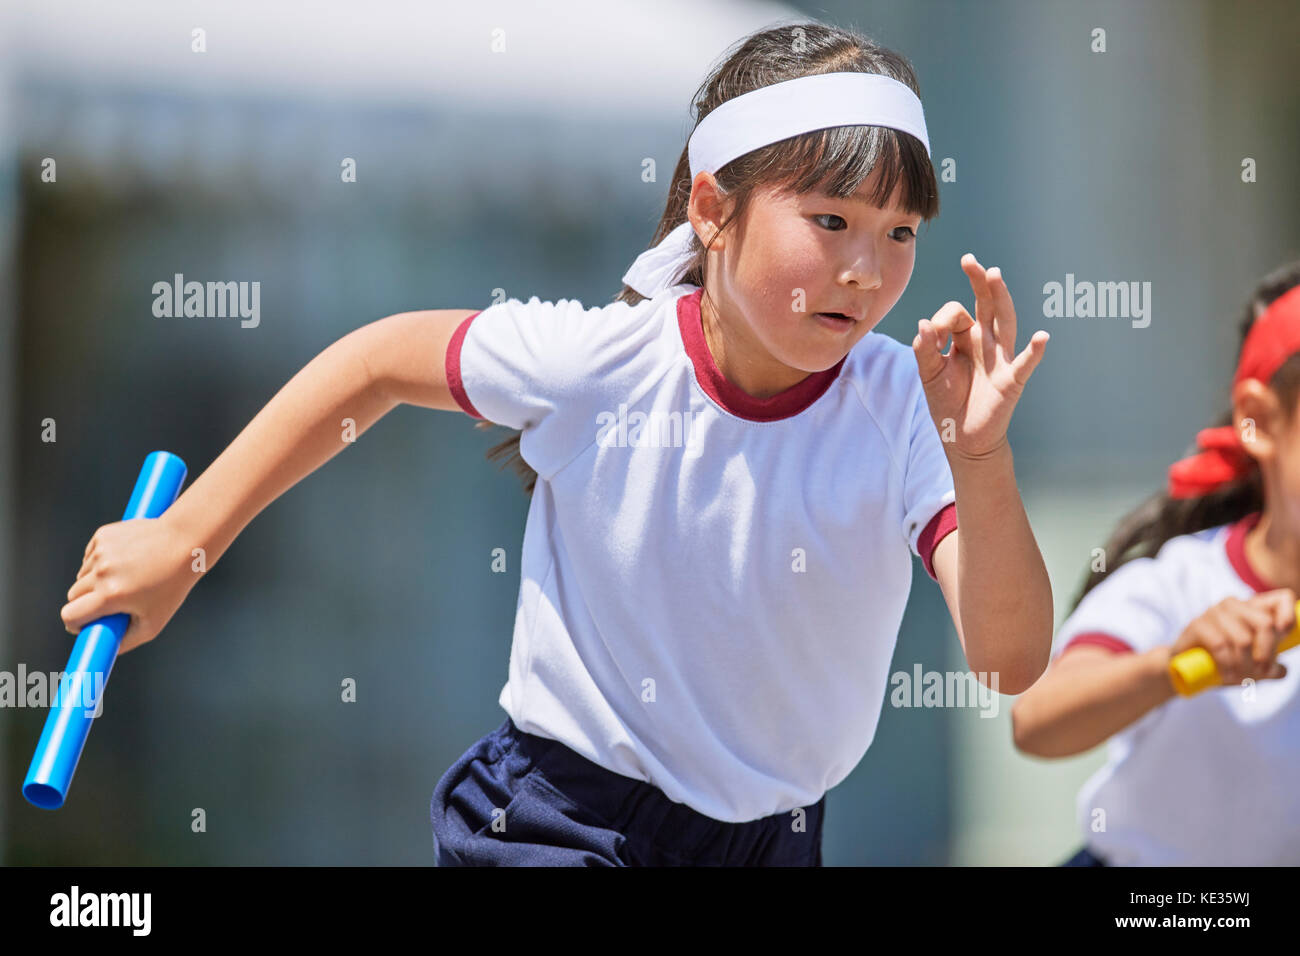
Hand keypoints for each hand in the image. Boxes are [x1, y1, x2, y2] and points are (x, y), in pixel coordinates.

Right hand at [60, 515, 199, 654]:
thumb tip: (102, 649)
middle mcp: (101, 571)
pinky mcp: (103, 535)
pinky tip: (126, 561)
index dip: (74, 623)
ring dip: (96, 581)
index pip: (70, 615)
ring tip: (127, 579)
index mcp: (111, 595)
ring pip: (82, 575)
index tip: (83, 625)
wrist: (185, 542)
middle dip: (87, 602)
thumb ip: (125, 641)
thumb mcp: (154, 622)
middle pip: (73, 595)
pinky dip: (101, 562)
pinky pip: (90, 556)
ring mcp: (101, 551)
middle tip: (111, 603)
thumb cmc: (172, 585)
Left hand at [913, 254, 1049, 459]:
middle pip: (986, 305)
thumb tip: (922, 323)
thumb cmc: (947, 401)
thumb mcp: (929, 374)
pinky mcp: (1010, 380)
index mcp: (965, 337)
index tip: (931, 339)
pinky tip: (1042, 338)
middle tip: (970, 261)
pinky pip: (1024, 364)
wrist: (963, 437)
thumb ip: (924, 349)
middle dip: (979, 283)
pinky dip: (1034, 352)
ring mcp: (1000, 358)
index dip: (941, 321)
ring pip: (1004, 322)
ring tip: (996, 277)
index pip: (956, 313)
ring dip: (1001, 300)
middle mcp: (985, 342)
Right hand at [1169, 589, 1295, 685]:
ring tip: (1241, 679)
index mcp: (1253, 608)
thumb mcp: (1251, 665)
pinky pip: (1221, 645)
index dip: (1289, 616)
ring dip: (1245, 665)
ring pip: (1243, 639)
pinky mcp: (1197, 624)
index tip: (1284, 638)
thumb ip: (1270, 667)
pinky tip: (1226, 675)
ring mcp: (1214, 612)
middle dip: (1267, 654)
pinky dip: (1227, 664)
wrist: (1182, 665)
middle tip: (1262, 672)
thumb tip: (1282, 670)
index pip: (1282, 599)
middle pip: (1265, 623)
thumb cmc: (1221, 661)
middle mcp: (1234, 605)